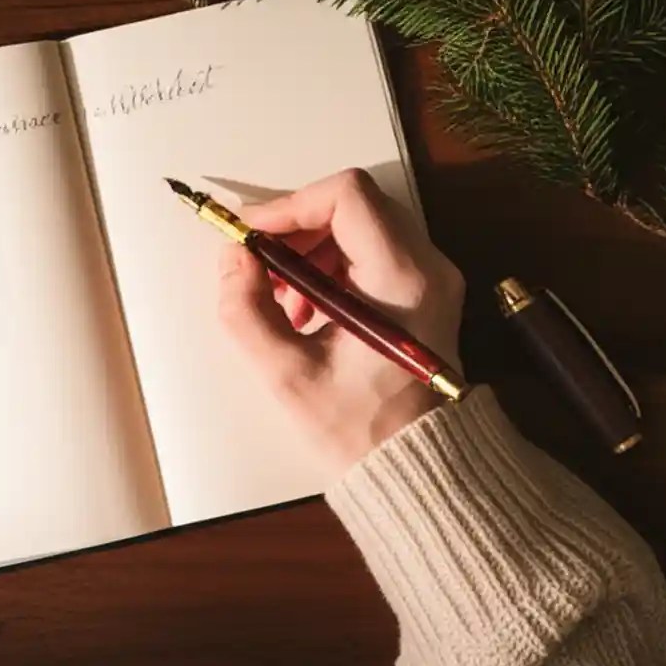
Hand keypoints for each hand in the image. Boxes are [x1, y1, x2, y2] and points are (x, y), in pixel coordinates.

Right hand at [218, 169, 465, 480]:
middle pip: (353, 204)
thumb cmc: (363, 431)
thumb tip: (232, 259)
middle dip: (296, 228)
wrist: (422, 469)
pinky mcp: (425, 291)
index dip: (290, 205)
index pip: (347, 196)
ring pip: (361, 224)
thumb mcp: (288, 376)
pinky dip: (331, 264)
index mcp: (403, 281)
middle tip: (259, 266)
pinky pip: (372, 250)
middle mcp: (428, 268)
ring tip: (283, 299)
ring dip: (310, 248)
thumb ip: (246, 310)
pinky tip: (308, 309)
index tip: (252, 234)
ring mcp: (432, 277)